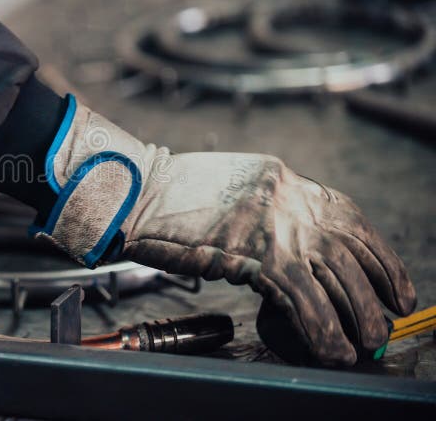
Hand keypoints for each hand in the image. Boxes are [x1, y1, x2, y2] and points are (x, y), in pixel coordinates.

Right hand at [34, 96, 415, 365]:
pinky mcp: (259, 253)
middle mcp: (288, 196)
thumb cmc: (170, 198)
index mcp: (282, 179)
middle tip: (389, 316)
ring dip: (358, 313)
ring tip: (366, 342)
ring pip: (338, 274)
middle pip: (350, 246)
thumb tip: (291, 252)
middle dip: (378, 286)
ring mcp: (276, 223)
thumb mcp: (231, 191)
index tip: (392, 281)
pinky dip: (321, 329)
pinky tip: (331, 349)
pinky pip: (303, 299)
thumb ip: (265, 212)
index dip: (378, 252)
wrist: (136, 192)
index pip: (347, 214)